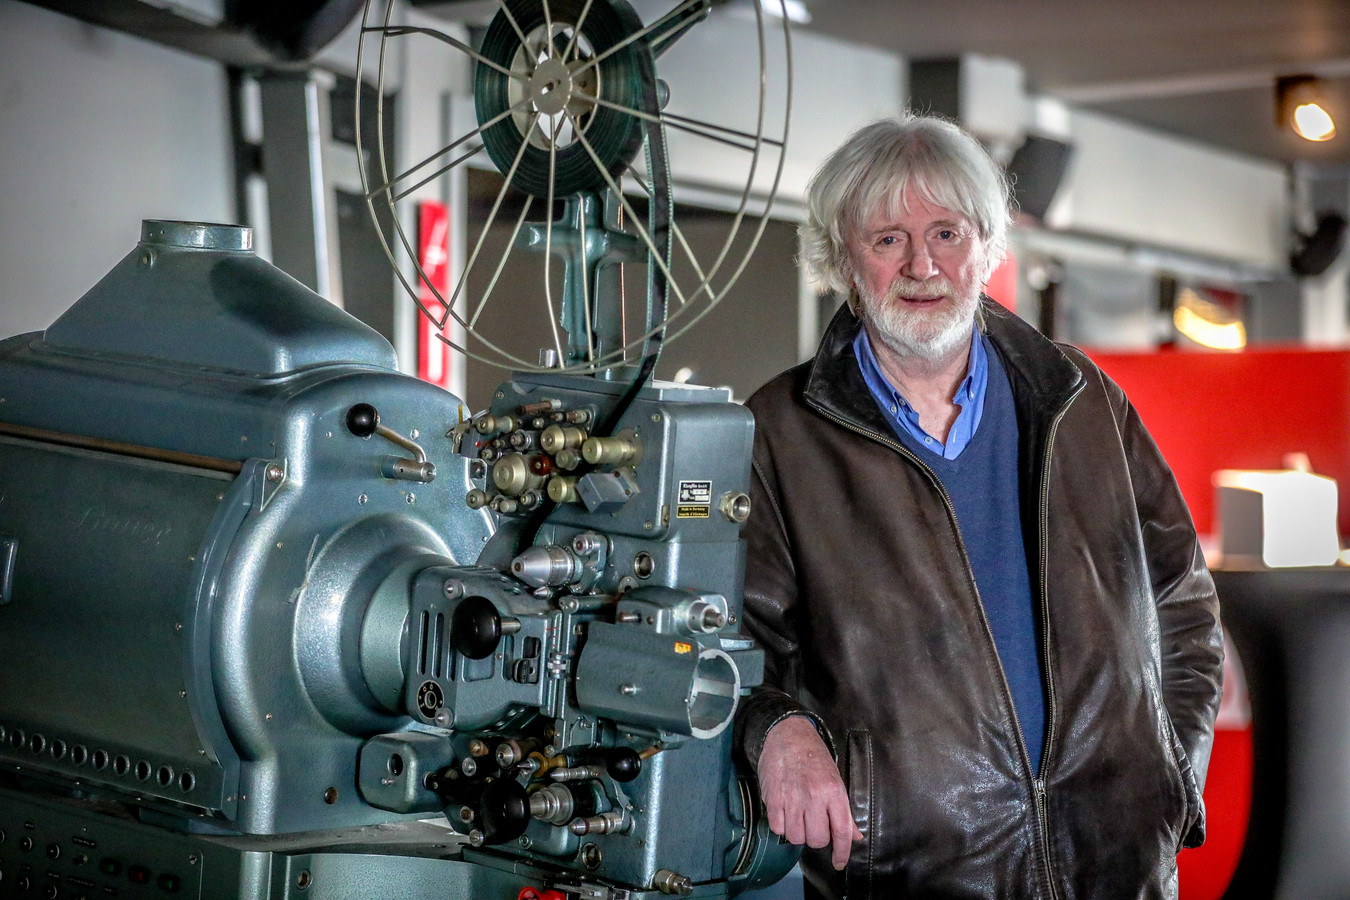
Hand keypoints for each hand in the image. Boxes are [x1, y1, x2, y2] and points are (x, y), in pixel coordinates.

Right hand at [757, 715, 862, 869]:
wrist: (787, 734)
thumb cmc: (813, 757)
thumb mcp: (835, 779)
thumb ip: (844, 811)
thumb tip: (855, 836)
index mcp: (834, 791)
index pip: (842, 831)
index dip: (842, 852)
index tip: (839, 862)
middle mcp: (814, 796)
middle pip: (818, 839)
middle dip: (817, 837)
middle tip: (814, 824)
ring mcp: (792, 798)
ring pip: (796, 837)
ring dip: (798, 832)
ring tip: (799, 817)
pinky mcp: (773, 798)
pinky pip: (778, 828)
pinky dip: (782, 825)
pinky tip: (785, 812)